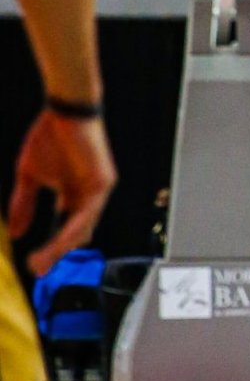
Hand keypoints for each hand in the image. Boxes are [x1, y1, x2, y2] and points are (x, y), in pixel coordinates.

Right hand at [7, 110, 116, 276]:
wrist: (65, 110)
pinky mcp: (102, 182)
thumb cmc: (50, 137)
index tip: (33, 265)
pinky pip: (87, 212)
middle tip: (37, 270)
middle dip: (56, 255)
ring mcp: (98, 190)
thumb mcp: (30, 175)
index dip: (51, 249)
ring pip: (83, 228)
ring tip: (42, 263)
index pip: (66, 230)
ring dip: (61, 248)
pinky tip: (59, 242)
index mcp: (74, 196)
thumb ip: (24, 203)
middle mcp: (89, 196)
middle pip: (76, 235)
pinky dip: (72, 229)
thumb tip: (15, 234)